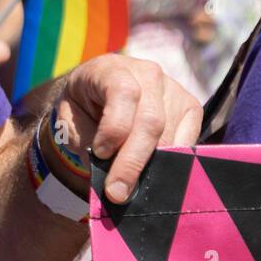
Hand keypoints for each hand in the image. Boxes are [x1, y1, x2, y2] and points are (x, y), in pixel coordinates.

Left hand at [54, 55, 200, 203]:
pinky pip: (188, 141)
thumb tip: (104, 172)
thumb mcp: (70, 116)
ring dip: (152, 167)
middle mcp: (147, 73)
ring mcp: (173, 89)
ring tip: (131, 188)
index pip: (123, 94)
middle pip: (151, 122)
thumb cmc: (83, 105)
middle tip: (117, 192)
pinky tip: (152, 174)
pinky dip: (171, 163)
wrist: (99, 90)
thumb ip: (84, 139)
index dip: (114, 129)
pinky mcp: (190, 107)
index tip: (100, 155)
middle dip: (133, 161)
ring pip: (171, 135)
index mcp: (111, 68)